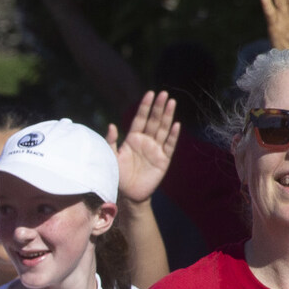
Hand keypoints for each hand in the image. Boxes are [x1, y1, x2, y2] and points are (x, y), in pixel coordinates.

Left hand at [107, 91, 180, 205]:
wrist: (128, 194)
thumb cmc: (118, 175)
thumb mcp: (111, 157)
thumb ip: (111, 142)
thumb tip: (112, 125)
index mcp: (133, 138)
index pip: (140, 119)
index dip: (145, 107)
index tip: (150, 93)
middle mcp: (145, 141)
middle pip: (154, 121)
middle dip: (159, 107)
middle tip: (164, 93)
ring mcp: (155, 149)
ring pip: (163, 129)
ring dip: (168, 116)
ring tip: (172, 102)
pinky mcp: (163, 159)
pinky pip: (169, 145)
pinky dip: (173, 135)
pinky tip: (177, 124)